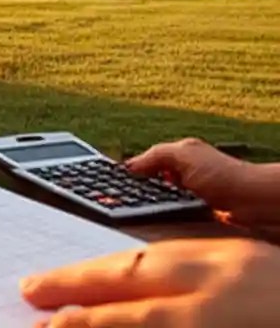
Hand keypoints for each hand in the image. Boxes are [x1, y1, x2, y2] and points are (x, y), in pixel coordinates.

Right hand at [21, 238, 279, 326]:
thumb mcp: (215, 326)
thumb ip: (161, 322)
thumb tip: (113, 320)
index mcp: (217, 315)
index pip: (133, 316)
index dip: (83, 322)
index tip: (46, 327)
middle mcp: (228, 280)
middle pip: (134, 272)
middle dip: (78, 280)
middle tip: (32, 288)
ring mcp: (243, 262)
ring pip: (158, 253)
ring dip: (107, 265)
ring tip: (69, 277)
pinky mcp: (253, 255)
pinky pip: (188, 248)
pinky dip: (148, 258)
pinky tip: (131, 268)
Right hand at [126, 138, 279, 235]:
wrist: (252, 202)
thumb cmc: (223, 176)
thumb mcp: (182, 156)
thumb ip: (154, 157)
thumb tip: (129, 166)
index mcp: (182, 153)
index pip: (149, 158)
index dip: (134, 168)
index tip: (115, 178)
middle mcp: (186, 170)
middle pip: (152, 178)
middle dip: (141, 186)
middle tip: (126, 194)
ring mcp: (191, 191)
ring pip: (160, 196)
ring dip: (153, 200)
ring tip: (142, 204)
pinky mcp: (196, 209)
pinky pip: (171, 210)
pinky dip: (164, 211)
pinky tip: (161, 213)